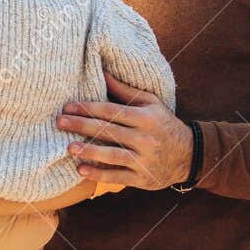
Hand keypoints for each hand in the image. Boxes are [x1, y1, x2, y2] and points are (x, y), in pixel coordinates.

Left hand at [58, 74, 192, 189]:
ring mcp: (144, 160)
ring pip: (112, 155)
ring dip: (89, 151)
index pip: (112, 111)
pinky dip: (99, 175)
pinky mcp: (142, 178)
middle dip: (82, 126)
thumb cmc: (164, 123)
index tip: (68, 107)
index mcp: (145, 118)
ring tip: (69, 147)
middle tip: (60, 122)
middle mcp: (145, 139)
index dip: (88, 108)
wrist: (189, 155)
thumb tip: (102, 71)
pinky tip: (81, 170)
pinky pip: (118, 176)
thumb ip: (125, 90)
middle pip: (109, 131)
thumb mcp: (151, 103)